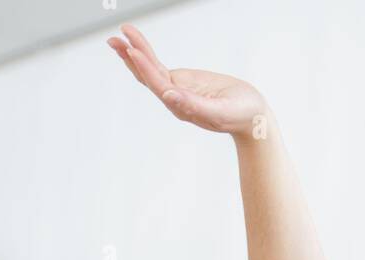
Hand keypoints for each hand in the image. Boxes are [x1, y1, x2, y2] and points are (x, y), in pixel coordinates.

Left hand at [106, 23, 268, 137]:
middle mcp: (174, 99)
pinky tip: (136, 46)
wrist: (251, 117)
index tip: (132, 50)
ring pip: (150, 70)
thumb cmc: (239, 115)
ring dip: (134, 53)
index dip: (145, 68)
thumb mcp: (218, 111)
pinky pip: (159, 66)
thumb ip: (193, 106)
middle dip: (130, 57)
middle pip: (147, 76)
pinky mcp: (182, 82)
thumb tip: (168, 96)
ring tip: (119, 36)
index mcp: (182, 107)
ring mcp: (177, 90)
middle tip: (113, 40)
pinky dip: (147, 54)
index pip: (159, 85)